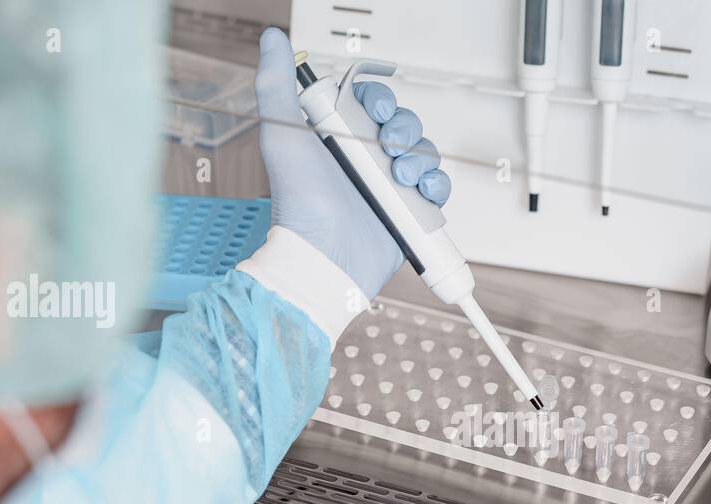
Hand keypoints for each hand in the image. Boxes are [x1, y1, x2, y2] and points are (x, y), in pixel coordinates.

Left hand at [253, 28, 450, 299]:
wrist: (323, 255)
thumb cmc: (299, 202)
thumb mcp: (281, 132)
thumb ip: (276, 83)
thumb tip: (273, 41)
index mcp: (340, 138)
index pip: (374, 104)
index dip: (382, 101)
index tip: (377, 111)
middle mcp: (365, 162)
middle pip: (405, 126)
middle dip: (405, 129)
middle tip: (389, 145)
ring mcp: (388, 188)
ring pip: (424, 155)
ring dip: (420, 158)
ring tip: (400, 175)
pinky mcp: (408, 215)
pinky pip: (437, 189)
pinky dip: (437, 186)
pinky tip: (421, 190)